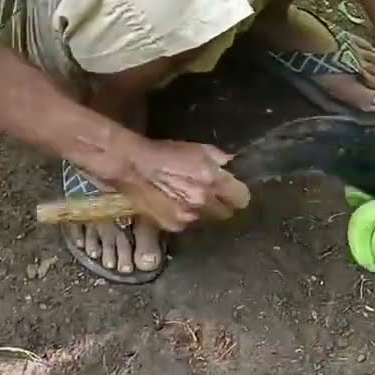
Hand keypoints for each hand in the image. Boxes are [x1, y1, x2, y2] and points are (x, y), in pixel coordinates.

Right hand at [96, 136, 251, 231]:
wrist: (132, 167)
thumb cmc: (165, 154)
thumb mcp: (196, 148)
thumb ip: (219, 157)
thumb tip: (232, 163)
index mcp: (213, 180)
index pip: (242, 198)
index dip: (238, 194)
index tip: (233, 190)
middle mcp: (203, 202)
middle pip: (228, 213)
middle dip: (223, 205)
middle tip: (212, 195)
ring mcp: (189, 216)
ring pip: (209, 220)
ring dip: (204, 211)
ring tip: (189, 198)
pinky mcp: (175, 225)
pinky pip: (190, 224)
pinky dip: (187, 216)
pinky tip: (176, 204)